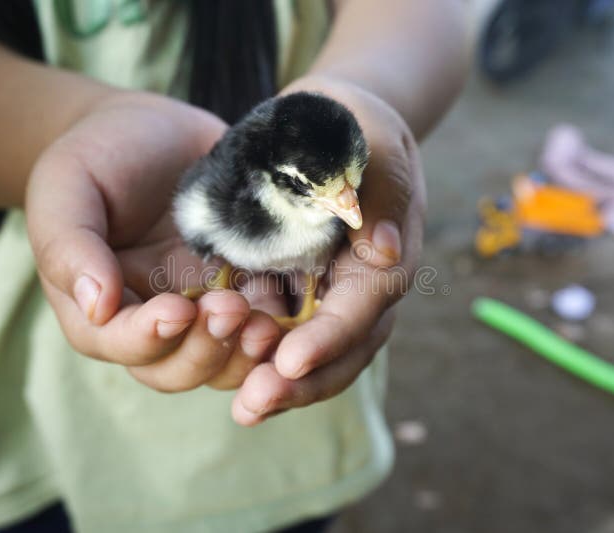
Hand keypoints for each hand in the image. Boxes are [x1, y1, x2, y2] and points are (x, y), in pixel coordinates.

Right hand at [26, 92, 281, 391]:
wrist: (152, 131)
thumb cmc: (97, 155)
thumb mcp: (67, 188)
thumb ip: (71, 248)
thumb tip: (97, 306)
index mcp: (99, 307)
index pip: (118, 343)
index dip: (148, 337)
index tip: (179, 309)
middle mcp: (151, 322)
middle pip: (175, 368)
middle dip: (205, 349)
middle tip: (233, 309)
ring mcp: (200, 309)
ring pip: (222, 362)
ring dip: (245, 353)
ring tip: (268, 324)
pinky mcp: (240, 289)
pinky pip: (262, 325)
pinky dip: (278, 329)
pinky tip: (293, 310)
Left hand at [231, 77, 426, 424]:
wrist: (330, 123)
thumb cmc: (350, 121)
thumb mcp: (369, 133)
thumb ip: (380, 186)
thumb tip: (386, 249)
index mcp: (387, 251)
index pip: (365, 304)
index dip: (331, 335)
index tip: (290, 360)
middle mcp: (363, 285)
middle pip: (345, 347)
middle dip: (304, 381)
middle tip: (255, 404)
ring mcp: (331, 295)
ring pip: (315, 354)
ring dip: (281, 385)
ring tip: (244, 409)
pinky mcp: (297, 293)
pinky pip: (284, 336)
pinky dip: (260, 360)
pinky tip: (226, 376)